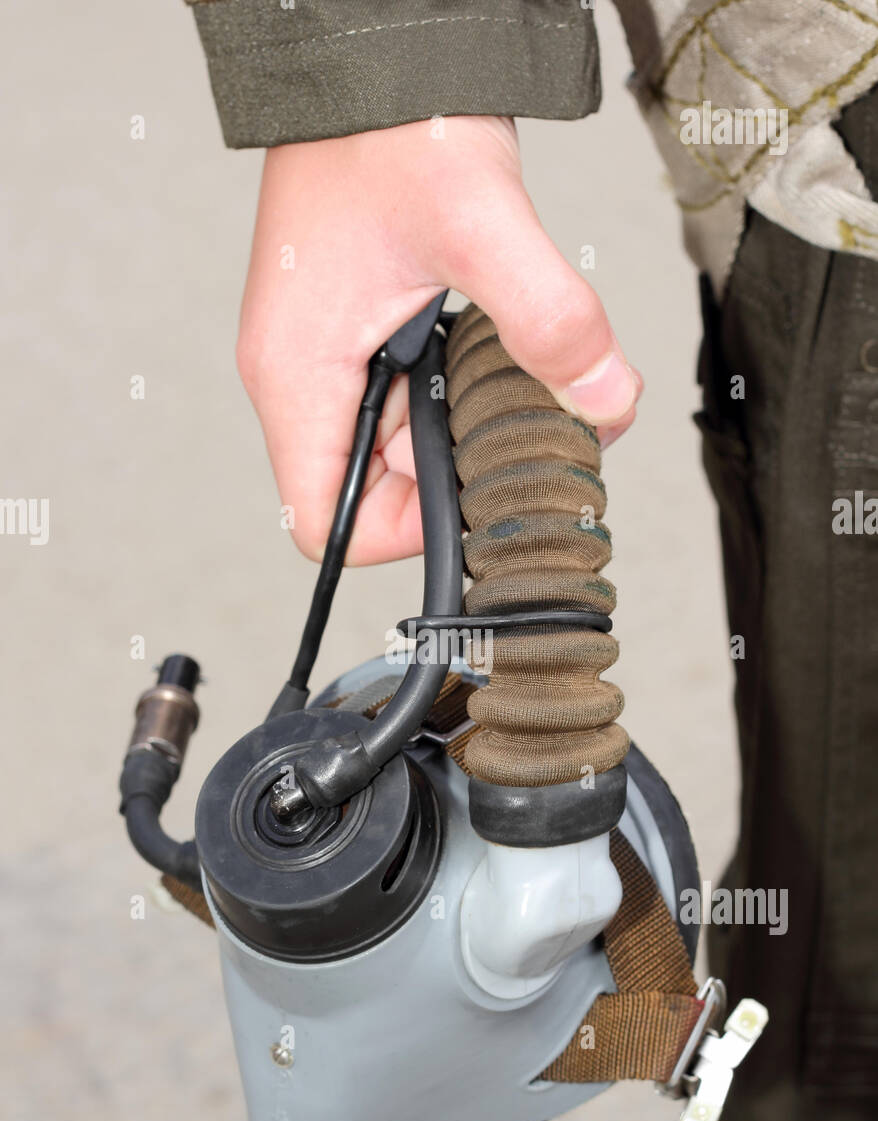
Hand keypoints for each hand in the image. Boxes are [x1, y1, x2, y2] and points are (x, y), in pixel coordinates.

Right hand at [237, 116, 640, 564]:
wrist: (373, 57)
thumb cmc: (388, 126)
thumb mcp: (481, 223)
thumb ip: (549, 319)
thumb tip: (603, 402)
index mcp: (298, 375)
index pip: (328, 527)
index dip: (406, 530)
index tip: (474, 480)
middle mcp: (301, 376)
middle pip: (375, 491)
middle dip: (456, 464)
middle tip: (511, 409)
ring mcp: (329, 355)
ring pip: (400, 444)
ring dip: (466, 420)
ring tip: (503, 360)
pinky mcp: (358, 331)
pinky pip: (411, 395)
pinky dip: (461, 384)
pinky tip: (490, 337)